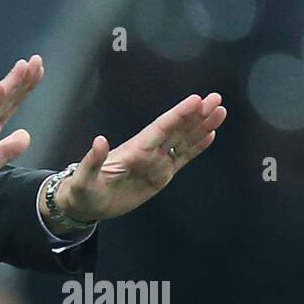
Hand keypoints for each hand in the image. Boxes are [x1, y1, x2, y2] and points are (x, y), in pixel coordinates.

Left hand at [56, 93, 226, 222]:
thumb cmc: (83, 190)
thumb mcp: (84, 178)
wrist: (86, 205)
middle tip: (216, 98)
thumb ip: (93, 160)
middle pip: (177, 129)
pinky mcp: (160, 176)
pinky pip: (182, 158)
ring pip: (183, 140)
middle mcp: (148, 152)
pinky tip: (210, 135)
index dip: (178, 115)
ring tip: (220, 111)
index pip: (160, 128)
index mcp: (134, 149)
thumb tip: (100, 140)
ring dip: (201, 126)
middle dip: (197, 115)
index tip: (196, 100)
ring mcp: (156, 163)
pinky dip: (197, 147)